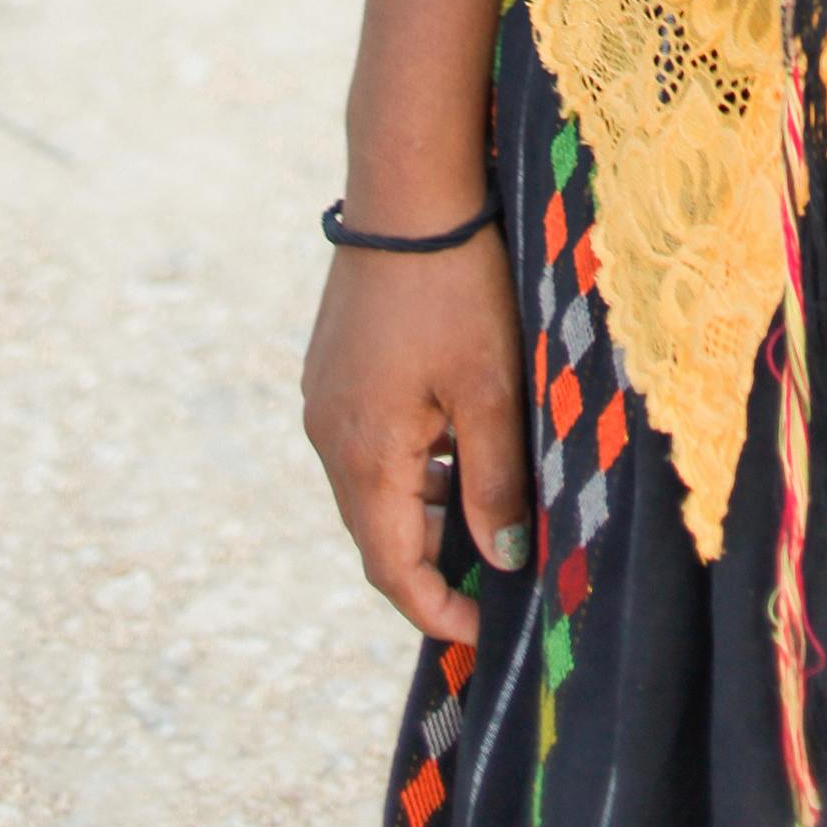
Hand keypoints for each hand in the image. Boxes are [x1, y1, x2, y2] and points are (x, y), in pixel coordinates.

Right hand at [301, 225, 529, 649]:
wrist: (408, 192)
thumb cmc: (458, 288)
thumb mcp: (490, 388)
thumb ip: (495, 481)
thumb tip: (501, 561)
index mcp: (364, 456)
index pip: (392, 571)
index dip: (439, 613)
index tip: (488, 635)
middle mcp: (330, 438)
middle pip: (378, 534)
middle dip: (434, 567)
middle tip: (498, 582)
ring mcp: (325, 402)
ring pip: (375, 487)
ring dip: (427, 510)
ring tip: (491, 513)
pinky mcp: (333, 371)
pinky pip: (370, 443)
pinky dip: (412, 465)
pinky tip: (459, 445)